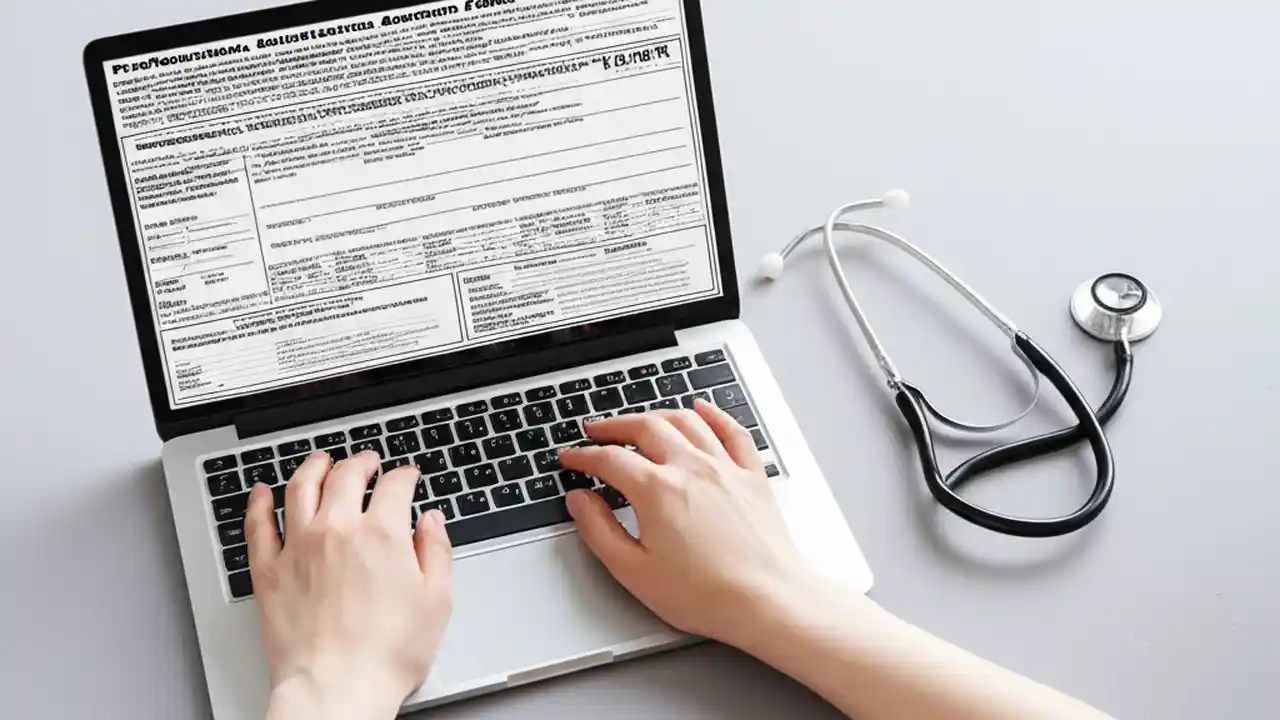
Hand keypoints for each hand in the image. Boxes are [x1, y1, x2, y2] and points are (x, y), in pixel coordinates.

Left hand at [245, 451, 452, 719]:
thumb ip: (436, 551)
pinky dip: (259, 502)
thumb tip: (432, 522)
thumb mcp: (436, 601)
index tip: (407, 476)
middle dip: (362, 461)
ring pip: (300, 487)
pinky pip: (257, 525)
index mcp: (382, 534)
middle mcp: (337, 530)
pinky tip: (262, 492)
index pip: (395, 485)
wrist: (337, 690)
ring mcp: (298, 547)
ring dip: (313, 466)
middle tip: (368, 460)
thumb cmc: (385, 655)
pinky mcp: (268, 571)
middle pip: (347, 475)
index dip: (405, 475)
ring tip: (321, 460)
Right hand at [558, 401, 811, 647]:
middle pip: (646, 428)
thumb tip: (580, 501)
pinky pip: (731, 431)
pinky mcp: (752, 476)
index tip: (571, 456)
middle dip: (615, 425)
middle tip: (597, 429)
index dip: (583, 455)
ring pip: (686, 421)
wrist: (767, 601)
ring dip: (656, 414)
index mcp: (658, 490)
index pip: (609, 459)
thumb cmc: (706, 594)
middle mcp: (691, 468)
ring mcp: (725, 468)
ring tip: (640, 419)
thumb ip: (599, 530)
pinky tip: (702, 409)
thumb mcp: (634, 571)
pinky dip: (713, 414)